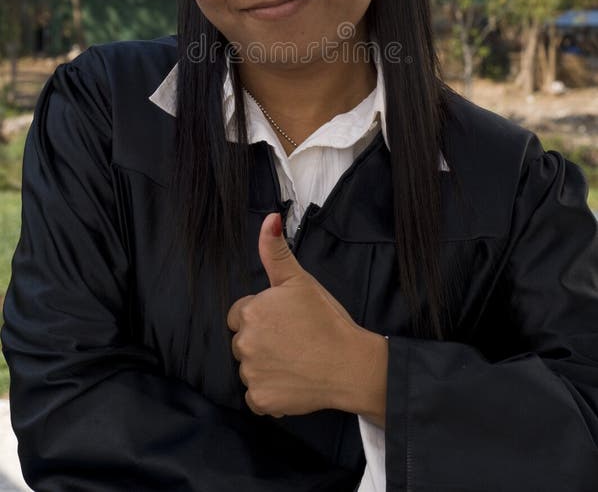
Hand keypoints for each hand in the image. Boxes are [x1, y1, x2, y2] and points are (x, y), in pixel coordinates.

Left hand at [227, 213, 387, 424]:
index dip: (263, 315)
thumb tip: (269, 218)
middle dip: (261, 340)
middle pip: (242, 341)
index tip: (284, 320)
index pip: (240, 314)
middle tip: (292, 339)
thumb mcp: (300, 280)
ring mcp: (251, 375)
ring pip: (249, 368)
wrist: (349, 363)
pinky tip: (291, 381)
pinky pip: (256, 396)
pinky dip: (270, 392)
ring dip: (265, 365)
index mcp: (251, 312)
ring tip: (294, 360)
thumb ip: (276, 251)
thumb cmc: (326, 319)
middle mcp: (244, 344)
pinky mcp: (261, 401)